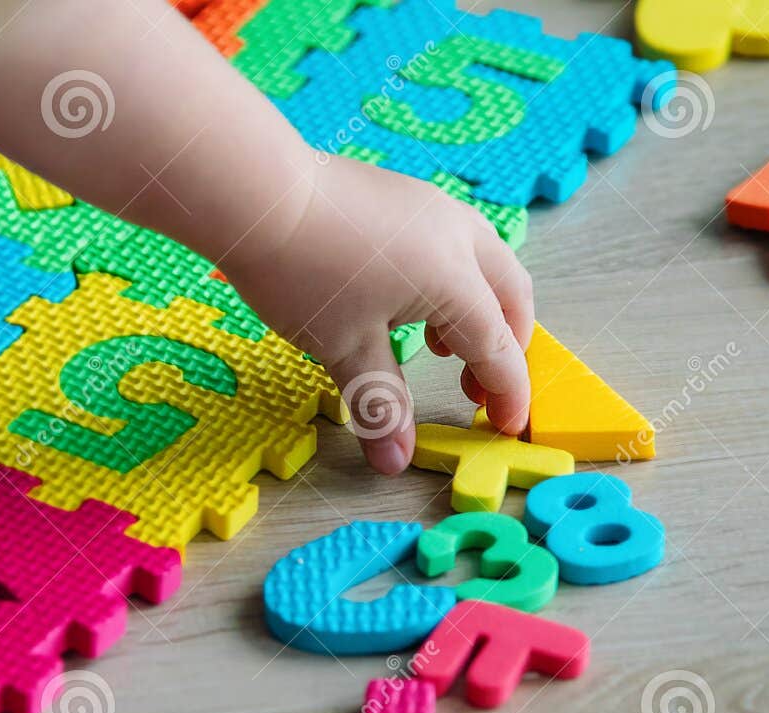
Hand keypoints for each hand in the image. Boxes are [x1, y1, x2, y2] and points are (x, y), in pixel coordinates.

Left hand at [219, 152, 534, 473]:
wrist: (258, 196)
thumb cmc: (302, 272)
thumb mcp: (344, 348)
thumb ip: (380, 405)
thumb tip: (395, 461)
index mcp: (454, 278)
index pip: (498, 347)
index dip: (506, 393)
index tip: (506, 427)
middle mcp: (458, 236)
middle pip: (511, 298)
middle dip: (506, 348)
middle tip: (476, 392)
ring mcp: (434, 208)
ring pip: (487, 264)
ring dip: (481, 313)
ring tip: (440, 351)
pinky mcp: (407, 197)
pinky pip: (455, 244)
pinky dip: (455, 283)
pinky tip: (409, 305)